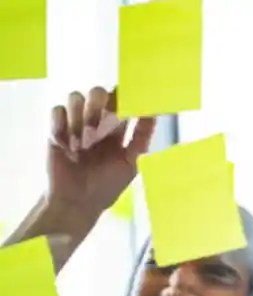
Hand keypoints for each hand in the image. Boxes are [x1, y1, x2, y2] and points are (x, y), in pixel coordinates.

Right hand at [47, 87, 155, 221]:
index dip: (122, 96)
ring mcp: (75, 124)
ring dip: (81, 116)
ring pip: (76, 97)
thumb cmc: (106, 185)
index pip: (120, 102)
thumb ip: (141, 138)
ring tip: (82, 142)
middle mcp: (96, 122)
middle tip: (98, 125)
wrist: (78, 202)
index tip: (125, 99)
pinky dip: (62, 123)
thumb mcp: (130, 164)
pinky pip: (57, 110)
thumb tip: (155, 114)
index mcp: (116, 129)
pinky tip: (67, 143)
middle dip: (99, 104)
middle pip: (98, 93)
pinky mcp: (55, 130)